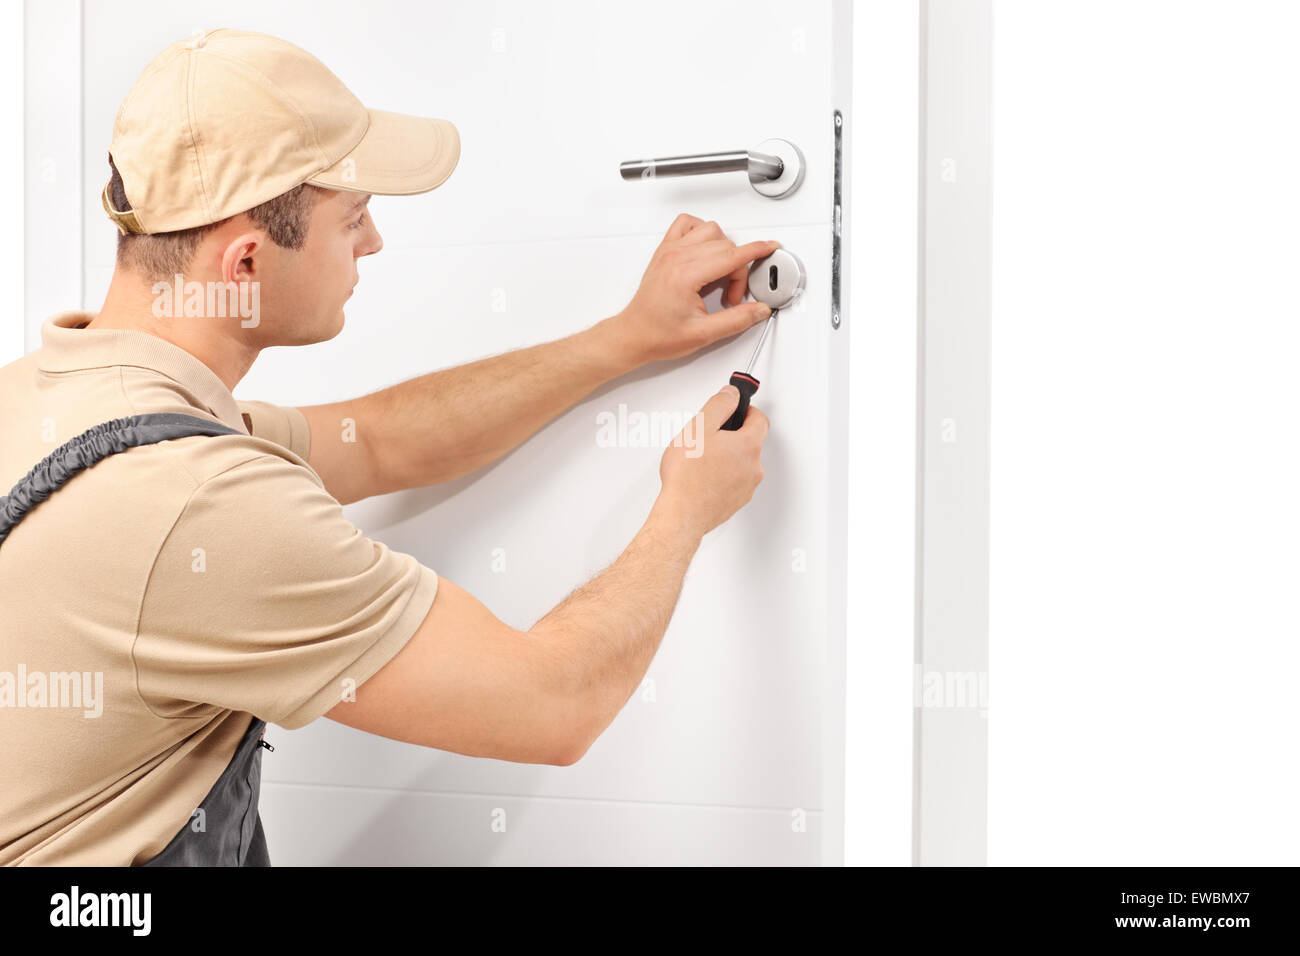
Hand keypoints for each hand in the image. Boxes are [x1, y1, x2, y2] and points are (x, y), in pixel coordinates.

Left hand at [611, 214, 778, 365]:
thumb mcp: (703, 334)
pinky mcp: (664, 250)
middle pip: (725, 246)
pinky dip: (701, 231)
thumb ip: (736, 320)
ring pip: (709, 230)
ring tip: (719, 274)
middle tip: (731, 296)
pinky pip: (686, 223)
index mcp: (685, 275)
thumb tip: (759, 309)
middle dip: (737, 270)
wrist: (633, 335)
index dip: (756, 251)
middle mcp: (676, 257)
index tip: (770, 248)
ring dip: (722, 248)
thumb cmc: (658, 335)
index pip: (731, 255)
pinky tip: (704, 251)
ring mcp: (668, 251)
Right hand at [656, 384, 768, 538]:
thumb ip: (719, 405)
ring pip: (742, 463)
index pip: (760, 419)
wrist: (682, 514)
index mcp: (748, 446)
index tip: (735, 409)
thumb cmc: (687, 476)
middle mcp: (753, 467)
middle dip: (732, 436)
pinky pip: (734, 482)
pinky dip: (723, 477)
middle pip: (751, 442)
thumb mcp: (699, 427)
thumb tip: (731, 395)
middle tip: (709, 437)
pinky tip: (703, 477)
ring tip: (701, 460)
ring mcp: (747, 487)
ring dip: (727, 458)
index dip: (747, 410)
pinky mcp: (736, 502)